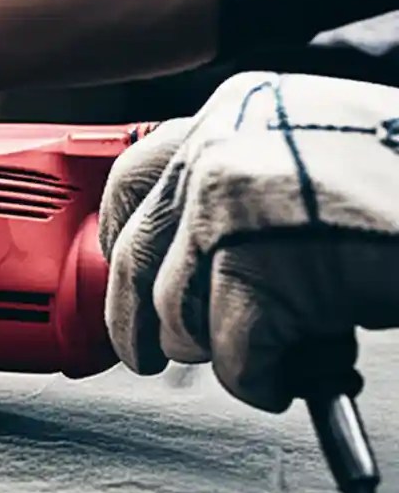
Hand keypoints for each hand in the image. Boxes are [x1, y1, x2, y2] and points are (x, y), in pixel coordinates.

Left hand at [99, 72, 398, 411]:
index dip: (121, 246)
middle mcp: (218, 151)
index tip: (125, 281)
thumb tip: (172, 256)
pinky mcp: (258, 269)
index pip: (131, 184)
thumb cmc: (397, 191)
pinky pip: (233, 354)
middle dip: (144, 323)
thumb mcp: (301, 158)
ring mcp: (230, 209)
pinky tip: (288, 373)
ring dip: (223, 354)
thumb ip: (232, 187)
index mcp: (229, 113)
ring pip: (180, 315)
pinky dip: (260, 379)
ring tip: (269, 351)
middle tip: (153, 353)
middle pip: (139, 260)